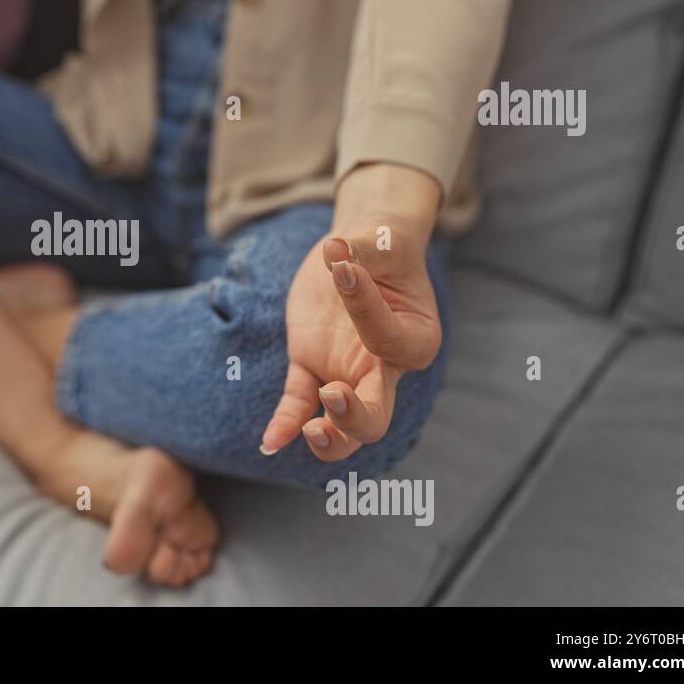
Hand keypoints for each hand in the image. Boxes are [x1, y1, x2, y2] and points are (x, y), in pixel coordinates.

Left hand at [261, 164, 442, 461]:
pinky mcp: (311, 367)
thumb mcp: (381, 241)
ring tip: (309, 431)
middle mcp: (383, 369)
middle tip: (333, 396)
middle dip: (356, 418)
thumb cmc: (382, 247)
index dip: (364, 306)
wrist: (361, 252)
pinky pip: (298, 402)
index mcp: (414, 339)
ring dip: (328, 437)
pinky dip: (284, 423)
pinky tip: (269, 442)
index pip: (387, 338)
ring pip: (342, 427)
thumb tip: (338, 252)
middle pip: (377, 417)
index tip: (344, 267)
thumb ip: (363, 250)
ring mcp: (346, 374)